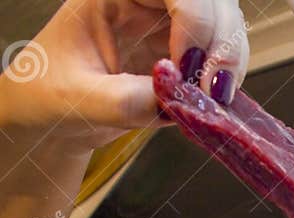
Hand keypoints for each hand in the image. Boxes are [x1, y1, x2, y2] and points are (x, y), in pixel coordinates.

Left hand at [0, 0, 248, 153]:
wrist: (55, 118)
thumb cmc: (51, 96)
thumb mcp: (80, 99)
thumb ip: (126, 99)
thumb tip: (179, 97)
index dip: (193, 20)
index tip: (186, 67)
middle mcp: (148, 4)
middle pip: (212, 3)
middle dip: (221, 43)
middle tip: (212, 88)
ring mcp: (171, 29)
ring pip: (226, 25)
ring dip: (230, 62)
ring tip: (211, 99)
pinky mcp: (187, 56)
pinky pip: (223, 57)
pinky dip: (227, 81)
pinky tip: (210, 103)